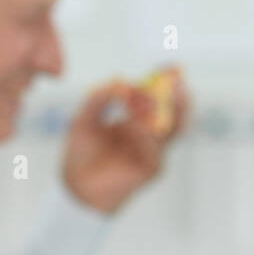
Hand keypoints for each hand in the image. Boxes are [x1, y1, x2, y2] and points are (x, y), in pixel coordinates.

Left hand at [63, 70, 188, 213]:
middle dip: (178, 93)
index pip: (158, 97)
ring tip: (151, 96)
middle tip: (175, 77)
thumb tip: (117, 81)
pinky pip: (155, 150)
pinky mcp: (151, 169)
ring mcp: (153, 151)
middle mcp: (150, 134)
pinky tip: (132, 125)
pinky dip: (145, 135)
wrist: (75, 187)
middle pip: (176, 111)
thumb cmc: (81, 154)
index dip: (166, 82)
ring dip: (166, 111)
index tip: (170, 67)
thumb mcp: (83, 120)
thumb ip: (97, 100)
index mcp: (137, 119)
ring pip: (172, 129)